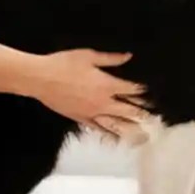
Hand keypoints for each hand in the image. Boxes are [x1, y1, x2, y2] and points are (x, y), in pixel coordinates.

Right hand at [28, 50, 149, 140]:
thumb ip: (110, 59)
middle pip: (128, 109)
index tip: (153, 92)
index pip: (132, 89)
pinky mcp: (81, 118)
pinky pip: (98, 128)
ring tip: (143, 132)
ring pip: (116, 123)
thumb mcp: (88, 56)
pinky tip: (117, 137)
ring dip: (130, 126)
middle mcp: (102, 102)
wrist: (40, 78)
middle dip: (142, 112)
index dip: (144, 91)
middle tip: (154, 116)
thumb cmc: (63, 64)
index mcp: (106, 84)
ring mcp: (92, 112)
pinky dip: (109, 133)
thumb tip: (128, 56)